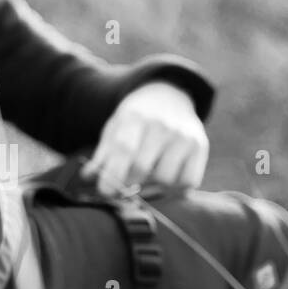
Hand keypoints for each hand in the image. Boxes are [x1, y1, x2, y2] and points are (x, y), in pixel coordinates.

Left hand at [83, 82, 208, 195]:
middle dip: (130, 184)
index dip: (112, 175)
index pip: (124, 149)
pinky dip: (175, 189)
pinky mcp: (200, 146)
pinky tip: (165, 180)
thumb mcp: (115, 127)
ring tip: (147, 179)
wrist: (168, 96)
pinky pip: (188, 181)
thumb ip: (103, 153)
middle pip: (142, 168)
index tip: (105, 192)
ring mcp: (183, 135)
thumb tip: (87, 177)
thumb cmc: (136, 119)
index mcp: (135, 117)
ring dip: (153, 187)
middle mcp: (162, 125)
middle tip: (125, 188)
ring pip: (165, 179)